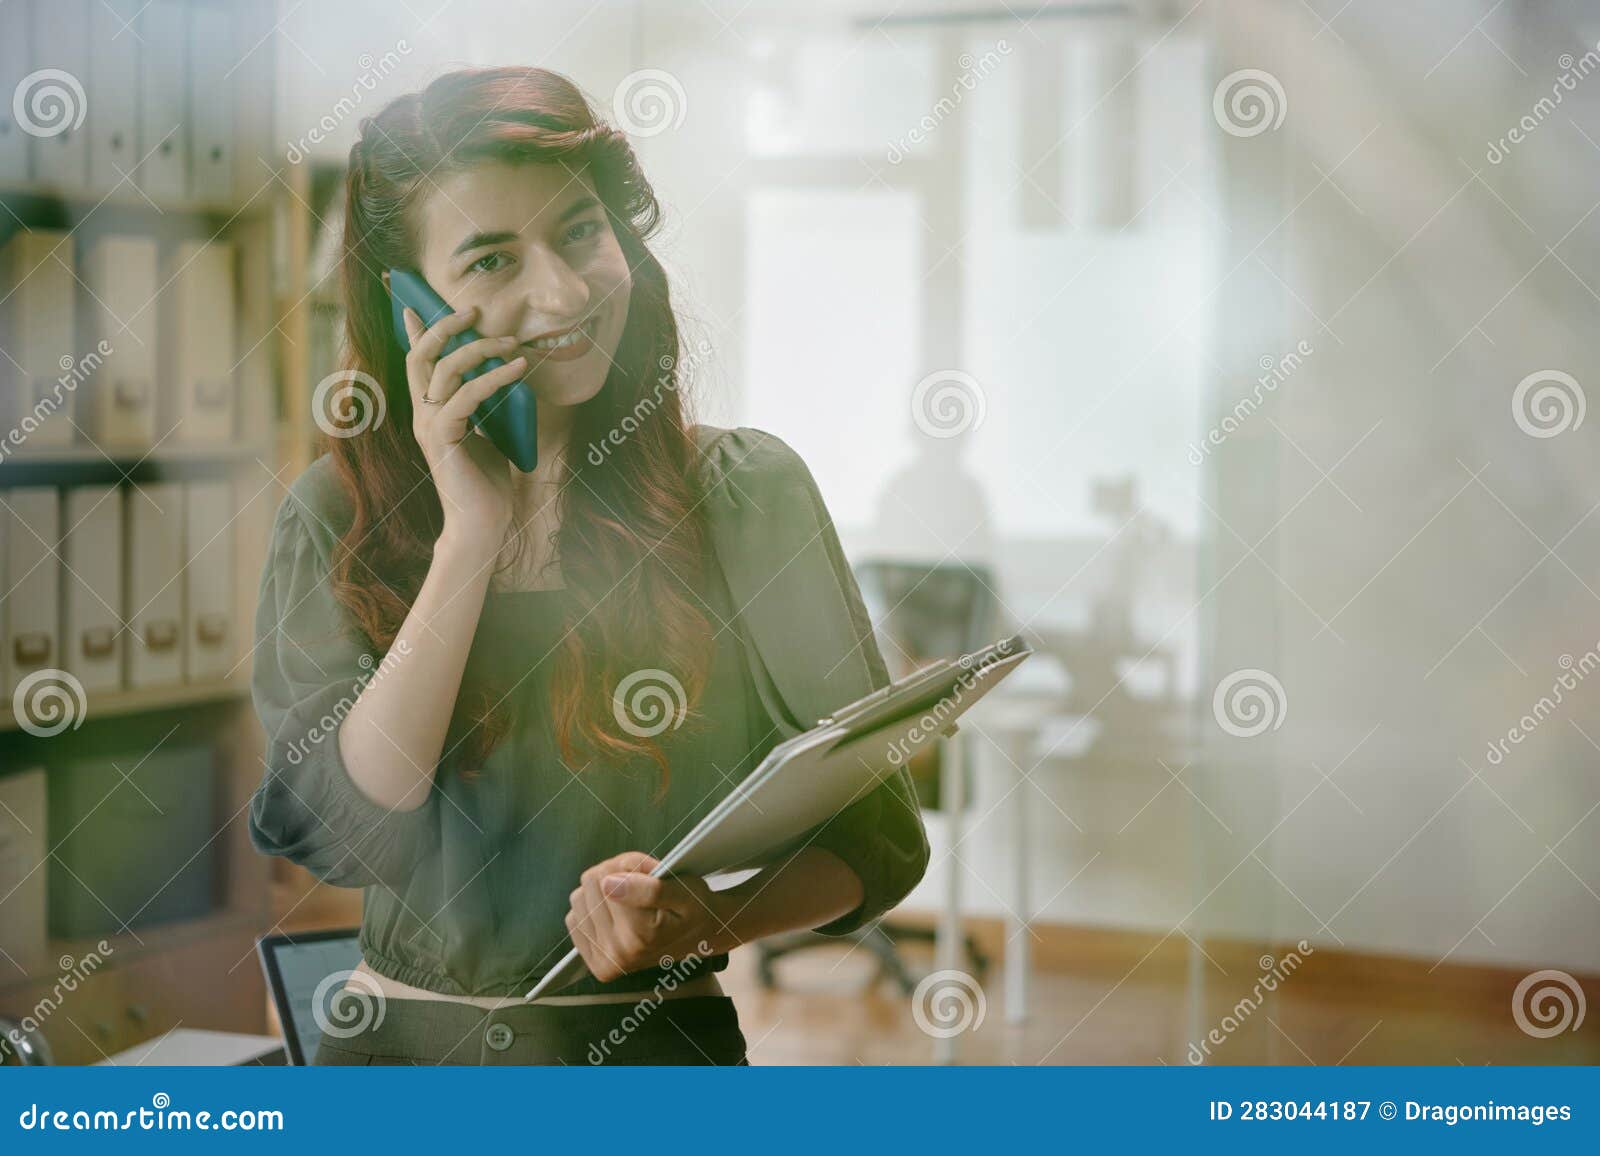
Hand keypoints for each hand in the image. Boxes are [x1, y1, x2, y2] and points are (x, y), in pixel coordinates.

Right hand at [401, 304, 525, 547]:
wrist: (483, 522)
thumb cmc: (487, 482)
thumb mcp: (487, 434)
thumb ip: (483, 407)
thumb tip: (503, 375)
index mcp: (429, 413)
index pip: (416, 364)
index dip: (415, 333)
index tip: (415, 306)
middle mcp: (422, 415)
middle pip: (422, 356)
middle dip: (445, 326)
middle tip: (474, 311)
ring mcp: (429, 425)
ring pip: (445, 368)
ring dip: (480, 348)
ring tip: (512, 342)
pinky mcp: (444, 436)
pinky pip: (468, 394)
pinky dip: (496, 377)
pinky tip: (519, 369)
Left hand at [564, 852, 726, 982]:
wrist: (701, 936)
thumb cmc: (694, 909)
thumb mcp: (684, 890)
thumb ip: (648, 888)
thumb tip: (607, 884)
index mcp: (641, 934)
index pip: (605, 875)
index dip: (628, 865)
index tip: (650, 873)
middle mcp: (620, 953)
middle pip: (589, 884)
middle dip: (614, 875)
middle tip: (640, 885)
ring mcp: (607, 961)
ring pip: (579, 899)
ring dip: (602, 892)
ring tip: (630, 900)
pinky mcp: (597, 964)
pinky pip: (574, 919)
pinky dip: (593, 911)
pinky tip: (617, 916)